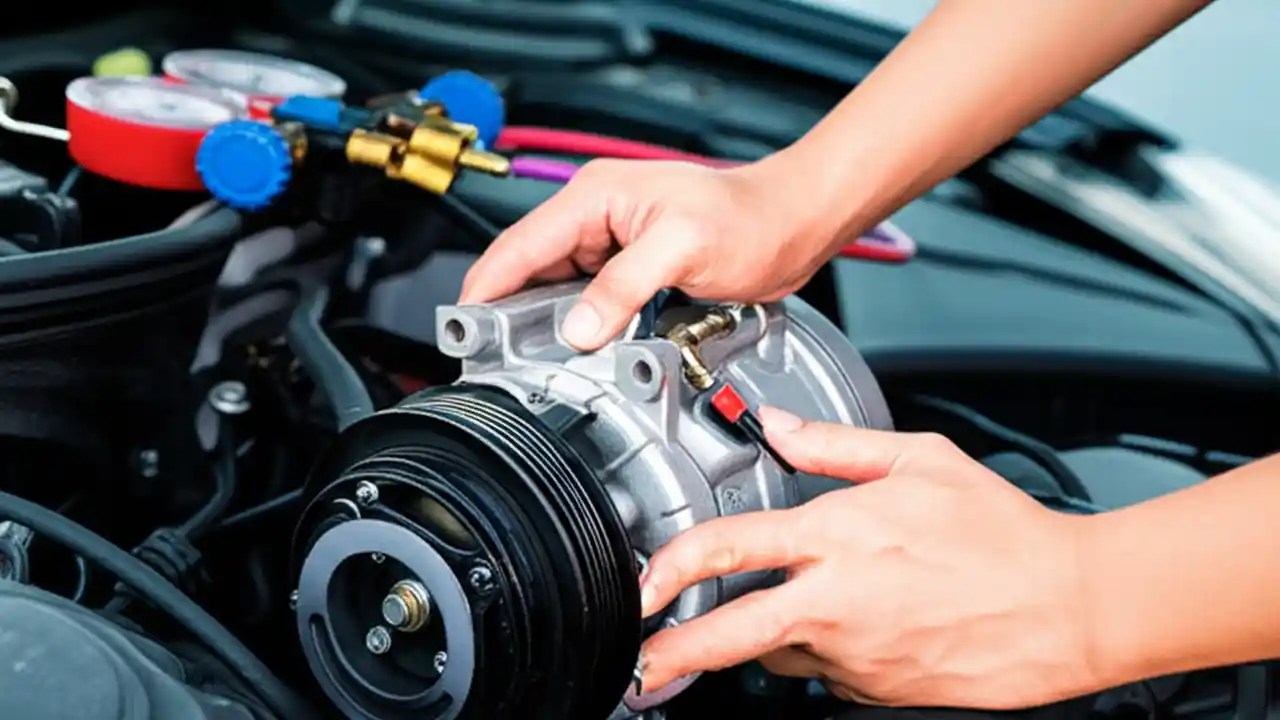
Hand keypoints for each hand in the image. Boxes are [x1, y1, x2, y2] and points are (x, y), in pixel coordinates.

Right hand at [458, 156, 844, 349]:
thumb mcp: (682, 248)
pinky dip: (580, 325)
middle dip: (508, 312)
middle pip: (529, 270)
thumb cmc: (750, 217)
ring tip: (532, 360)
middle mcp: (595, 215)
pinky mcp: (630, 267)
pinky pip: (589, 299)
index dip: (484, 287)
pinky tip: (579, 349)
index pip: (518, 245)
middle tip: (493, 358)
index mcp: (594, 196)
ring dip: (545, 323)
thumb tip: (578, 327)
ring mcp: (612, 242)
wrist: (793, 223)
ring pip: (557, 289)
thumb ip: (624, 285)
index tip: (461, 327)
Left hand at [636, 408, 1101, 709]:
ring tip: (821, 600)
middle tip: (643, 665)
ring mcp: (856, 653)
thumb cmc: (1004, 534)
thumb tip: (783, 426)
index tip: (645, 583)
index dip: (672, 568)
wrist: (1070, 608)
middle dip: (675, 655)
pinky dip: (830, 648)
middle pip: (730, 635)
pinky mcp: (879, 689)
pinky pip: (830, 670)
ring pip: (782, 650)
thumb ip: (836, 444)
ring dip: (778, 631)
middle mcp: (837, 602)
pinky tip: (871, 620)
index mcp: (838, 536)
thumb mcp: (920, 460)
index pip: (730, 548)